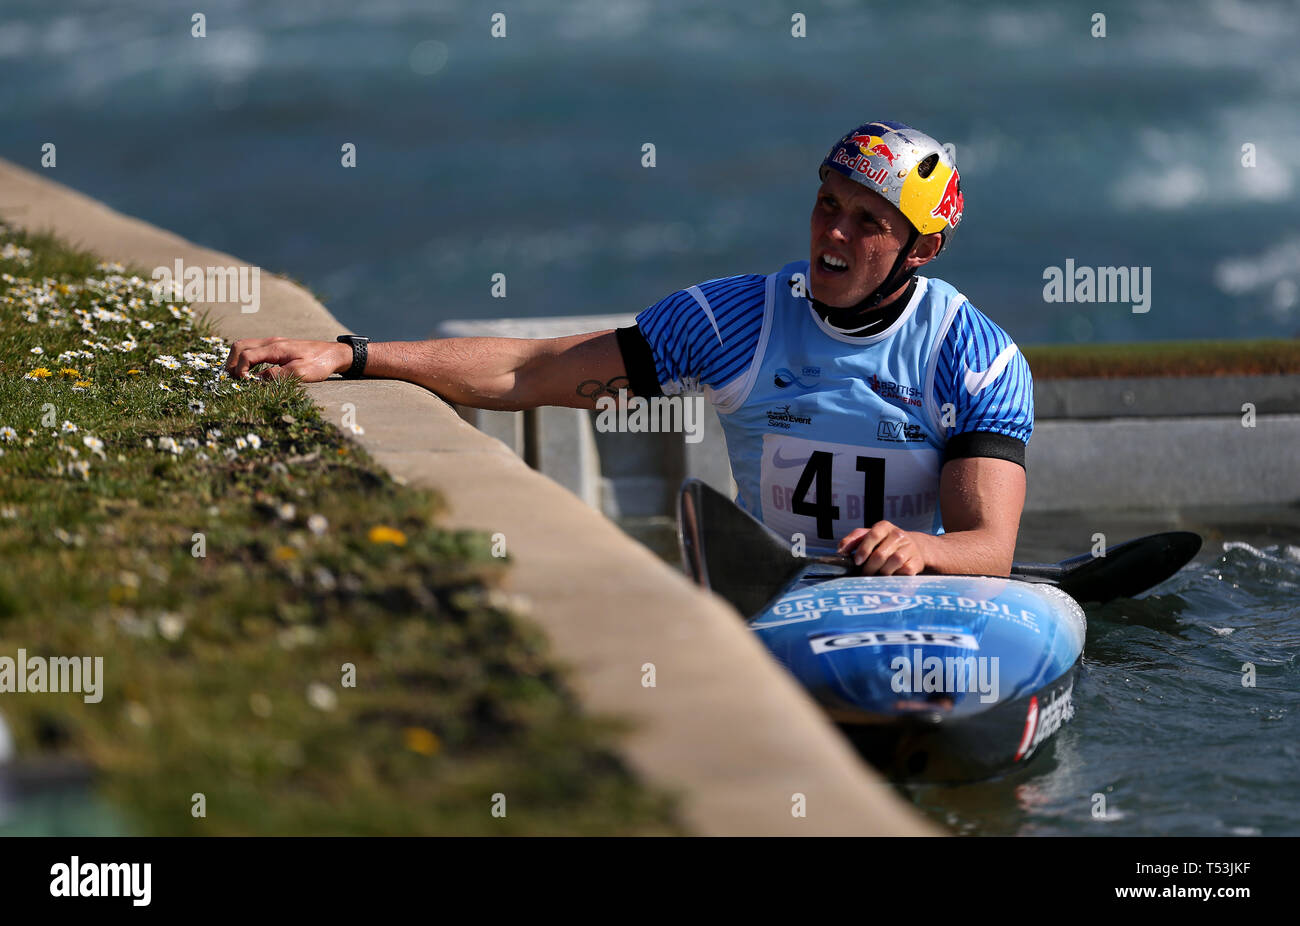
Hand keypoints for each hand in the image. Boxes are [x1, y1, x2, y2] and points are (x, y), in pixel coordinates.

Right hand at [225, 338, 351, 382]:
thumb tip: (256, 380)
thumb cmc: (320, 364)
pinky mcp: (276, 347)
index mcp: (275, 348)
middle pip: (239, 346)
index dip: (240, 371)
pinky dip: (245, 358)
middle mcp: (271, 342)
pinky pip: (253, 349)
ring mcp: (272, 343)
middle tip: (234, 380)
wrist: (334, 353)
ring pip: (244, 346)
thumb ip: (277, 376)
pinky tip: (250, 372)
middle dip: (232, 363)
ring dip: (237, 360)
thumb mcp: (300, 373)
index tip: (245, 384)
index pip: (246, 355)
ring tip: (239, 377)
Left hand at [837, 522, 925, 575]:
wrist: (915, 548)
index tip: (857, 561)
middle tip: (864, 575)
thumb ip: (853, 541)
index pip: (873, 535)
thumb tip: (840, 551)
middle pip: (880, 554)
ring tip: (876, 576)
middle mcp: (898, 535)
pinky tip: (890, 577)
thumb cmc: (885, 543)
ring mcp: (909, 548)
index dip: (863, 549)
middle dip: (869, 567)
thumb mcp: (869, 537)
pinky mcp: (916, 562)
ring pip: (893, 563)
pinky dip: (894, 577)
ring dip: (881, 573)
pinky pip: (903, 572)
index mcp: (884, 527)